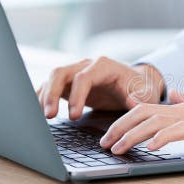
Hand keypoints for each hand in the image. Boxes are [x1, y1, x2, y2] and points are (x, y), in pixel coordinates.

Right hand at [36, 56, 163, 119]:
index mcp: (104, 66)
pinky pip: (50, 87)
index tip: (74, 116)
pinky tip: (38, 113)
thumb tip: (133, 103)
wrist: (136, 83)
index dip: (77, 96)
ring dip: (44, 96)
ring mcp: (75, 73)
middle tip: (49, 116)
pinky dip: (42, 98)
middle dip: (52, 94)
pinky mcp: (69, 84)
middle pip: (60, 73)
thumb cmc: (140, 88)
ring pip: (52, 79)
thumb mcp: (145, 92)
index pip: (84, 77)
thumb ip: (140, 97)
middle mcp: (86, 65)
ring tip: (42, 118)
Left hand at [99, 89, 183, 162]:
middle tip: (104, 144)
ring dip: (131, 135)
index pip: (149, 107)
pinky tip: (148, 148)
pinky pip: (178, 132)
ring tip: (117, 148)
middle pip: (145, 111)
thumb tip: (175, 96)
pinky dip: (160, 138)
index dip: (126, 118)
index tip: (109, 133)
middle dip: (120, 127)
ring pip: (155, 121)